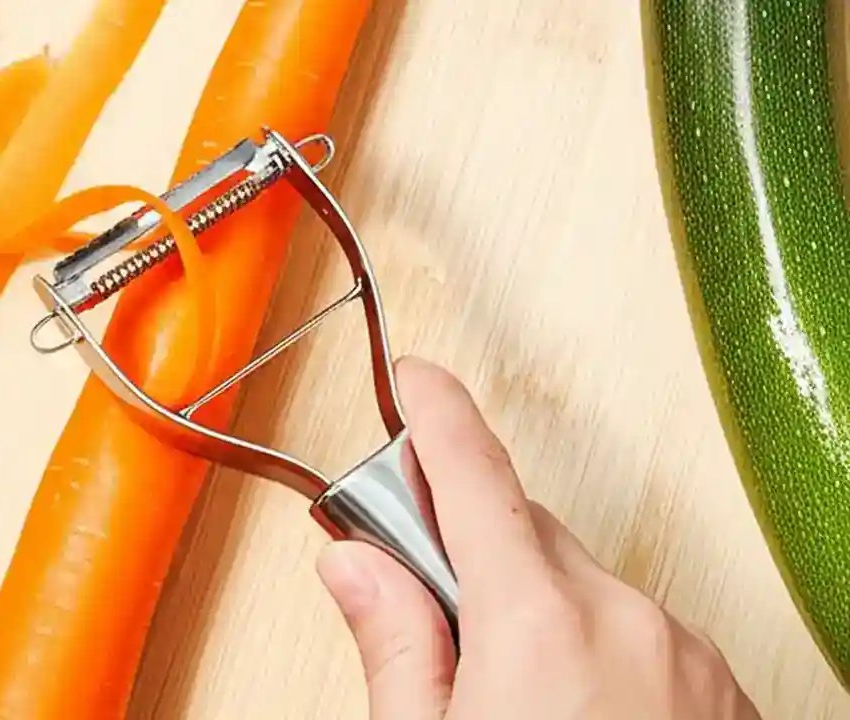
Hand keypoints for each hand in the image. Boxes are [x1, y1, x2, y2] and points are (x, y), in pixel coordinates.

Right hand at [316, 357, 759, 718]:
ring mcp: (687, 660)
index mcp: (540, 623)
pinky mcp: (724, 694)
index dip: (436, 415)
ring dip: (536, 610)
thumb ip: (395, 644)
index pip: (475, 478)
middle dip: (469, 551)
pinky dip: (597, 650)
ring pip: (585, 588)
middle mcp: (627, 622)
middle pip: (526, 535)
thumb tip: (355, 565)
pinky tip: (569, 718)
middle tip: (422, 602)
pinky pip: (640, 634)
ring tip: (506, 699)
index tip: (418, 378)